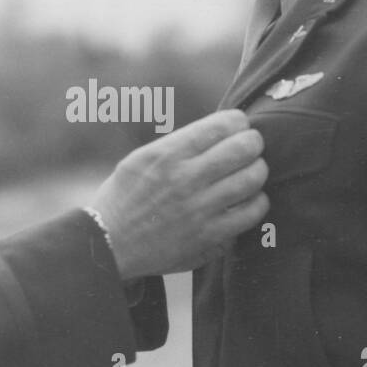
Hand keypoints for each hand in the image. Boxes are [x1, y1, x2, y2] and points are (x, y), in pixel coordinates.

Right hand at [91, 110, 268, 277]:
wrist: (109, 245)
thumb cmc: (124, 198)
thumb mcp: (141, 159)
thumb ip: (179, 146)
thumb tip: (220, 133)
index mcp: (167, 154)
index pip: (221, 125)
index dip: (238, 121)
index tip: (239, 125)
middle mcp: (185, 179)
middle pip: (243, 148)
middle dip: (253, 142)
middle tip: (251, 147)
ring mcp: (199, 209)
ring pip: (252, 179)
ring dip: (258, 171)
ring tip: (251, 172)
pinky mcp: (209, 236)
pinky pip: (250, 213)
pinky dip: (256, 202)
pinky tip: (248, 200)